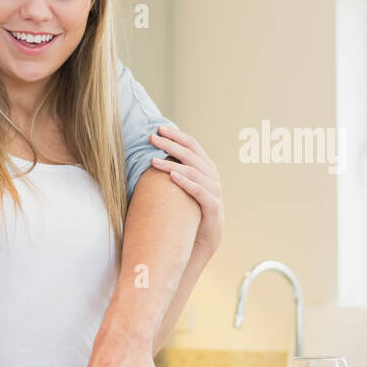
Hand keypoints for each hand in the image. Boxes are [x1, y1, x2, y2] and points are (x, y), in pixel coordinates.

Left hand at [149, 125, 222, 257]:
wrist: (203, 238)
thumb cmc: (188, 209)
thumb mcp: (183, 186)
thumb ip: (176, 169)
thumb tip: (152, 152)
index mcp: (206, 167)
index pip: (192, 145)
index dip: (176, 136)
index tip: (159, 129)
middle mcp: (212, 176)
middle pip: (191, 155)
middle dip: (170, 145)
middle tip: (152, 139)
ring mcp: (214, 191)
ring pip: (193, 171)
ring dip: (172, 164)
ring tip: (153, 161)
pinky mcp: (213, 207)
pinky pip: (199, 192)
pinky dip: (186, 182)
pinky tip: (172, 176)